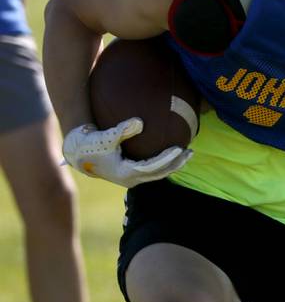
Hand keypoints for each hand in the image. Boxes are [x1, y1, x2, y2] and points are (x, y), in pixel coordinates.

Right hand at [62, 119, 191, 186]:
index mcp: (125, 173)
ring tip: (187, 153)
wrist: (76, 153)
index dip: (167, 159)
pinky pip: (151, 169)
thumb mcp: (104, 137)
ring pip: (157, 174)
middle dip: (176, 164)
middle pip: (159, 174)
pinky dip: (163, 162)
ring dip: (172, 164)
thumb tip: (140, 122)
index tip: (179, 148)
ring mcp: (130, 177)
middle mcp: (130, 179)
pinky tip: (172, 150)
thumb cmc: (90, 143)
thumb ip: (122, 130)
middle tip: (190, 152)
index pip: (152, 168)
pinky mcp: (130, 173)